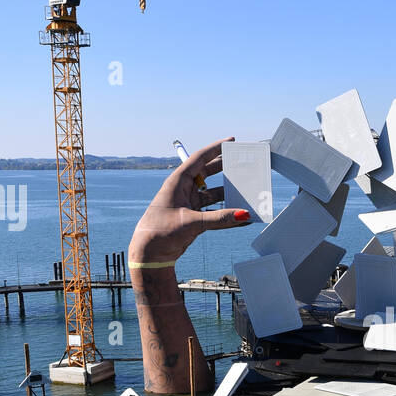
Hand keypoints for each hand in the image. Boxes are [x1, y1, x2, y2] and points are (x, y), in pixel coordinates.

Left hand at [128, 136, 250, 264]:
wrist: (149, 253)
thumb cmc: (160, 231)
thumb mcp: (192, 222)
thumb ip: (220, 219)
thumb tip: (244, 214)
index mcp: (178, 182)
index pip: (199, 159)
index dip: (216, 149)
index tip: (232, 141)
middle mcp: (184, 190)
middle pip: (208, 173)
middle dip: (225, 167)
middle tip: (242, 161)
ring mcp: (190, 204)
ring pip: (214, 194)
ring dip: (229, 193)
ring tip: (246, 190)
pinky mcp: (194, 219)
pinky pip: (215, 213)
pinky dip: (227, 214)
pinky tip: (241, 217)